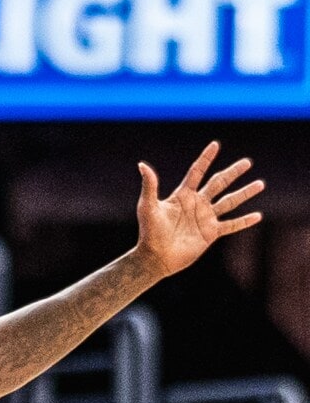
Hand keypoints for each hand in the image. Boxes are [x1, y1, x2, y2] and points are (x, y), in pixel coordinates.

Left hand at [134, 143, 263, 278]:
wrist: (155, 257)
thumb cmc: (149, 232)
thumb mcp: (148, 207)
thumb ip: (149, 186)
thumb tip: (142, 165)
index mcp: (183, 195)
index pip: (197, 172)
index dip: (206, 159)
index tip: (215, 145)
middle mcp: (197, 204)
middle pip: (219, 183)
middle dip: (233, 173)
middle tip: (247, 162)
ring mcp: (205, 218)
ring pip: (230, 201)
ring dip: (245, 193)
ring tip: (260, 184)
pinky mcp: (210, 233)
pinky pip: (231, 225)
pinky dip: (244, 221)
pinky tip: (257, 216)